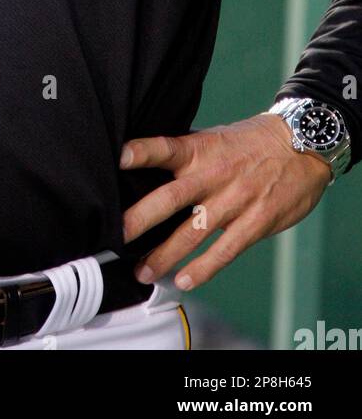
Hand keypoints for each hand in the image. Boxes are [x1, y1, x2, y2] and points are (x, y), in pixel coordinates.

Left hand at [119, 113, 332, 292]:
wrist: (302, 146)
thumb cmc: (251, 143)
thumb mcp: (215, 138)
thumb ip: (186, 154)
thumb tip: (147, 164)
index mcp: (200, 149)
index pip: (165, 148)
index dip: (141, 152)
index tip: (118, 158)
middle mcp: (213, 175)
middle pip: (171, 197)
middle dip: (141, 218)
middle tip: (116, 235)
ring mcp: (234, 200)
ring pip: (193, 232)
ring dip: (165, 255)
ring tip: (143, 271)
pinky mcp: (255, 222)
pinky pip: (225, 250)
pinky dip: (203, 268)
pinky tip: (184, 280)